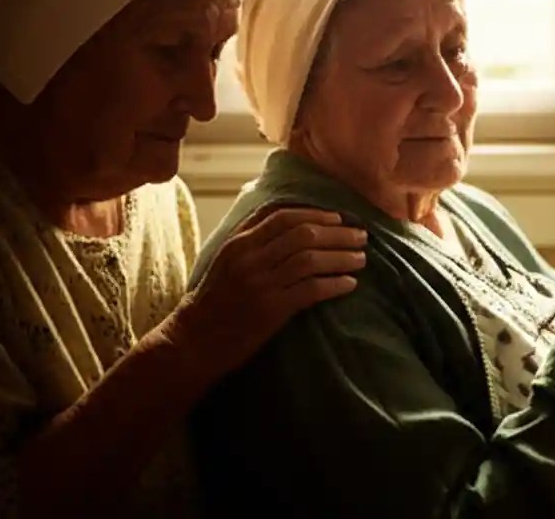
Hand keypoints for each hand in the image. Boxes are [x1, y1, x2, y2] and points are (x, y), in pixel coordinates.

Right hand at [163, 204, 366, 378]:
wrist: (193, 341)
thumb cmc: (213, 300)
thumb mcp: (226, 260)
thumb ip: (251, 238)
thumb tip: (285, 217)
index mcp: (239, 243)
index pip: (283, 216)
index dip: (316, 214)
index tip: (339, 218)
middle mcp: (250, 259)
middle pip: (303, 234)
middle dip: (338, 233)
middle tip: (361, 236)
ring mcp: (260, 284)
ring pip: (310, 259)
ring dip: (341, 257)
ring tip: (361, 259)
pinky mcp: (270, 310)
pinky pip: (310, 290)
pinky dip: (334, 284)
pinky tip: (350, 284)